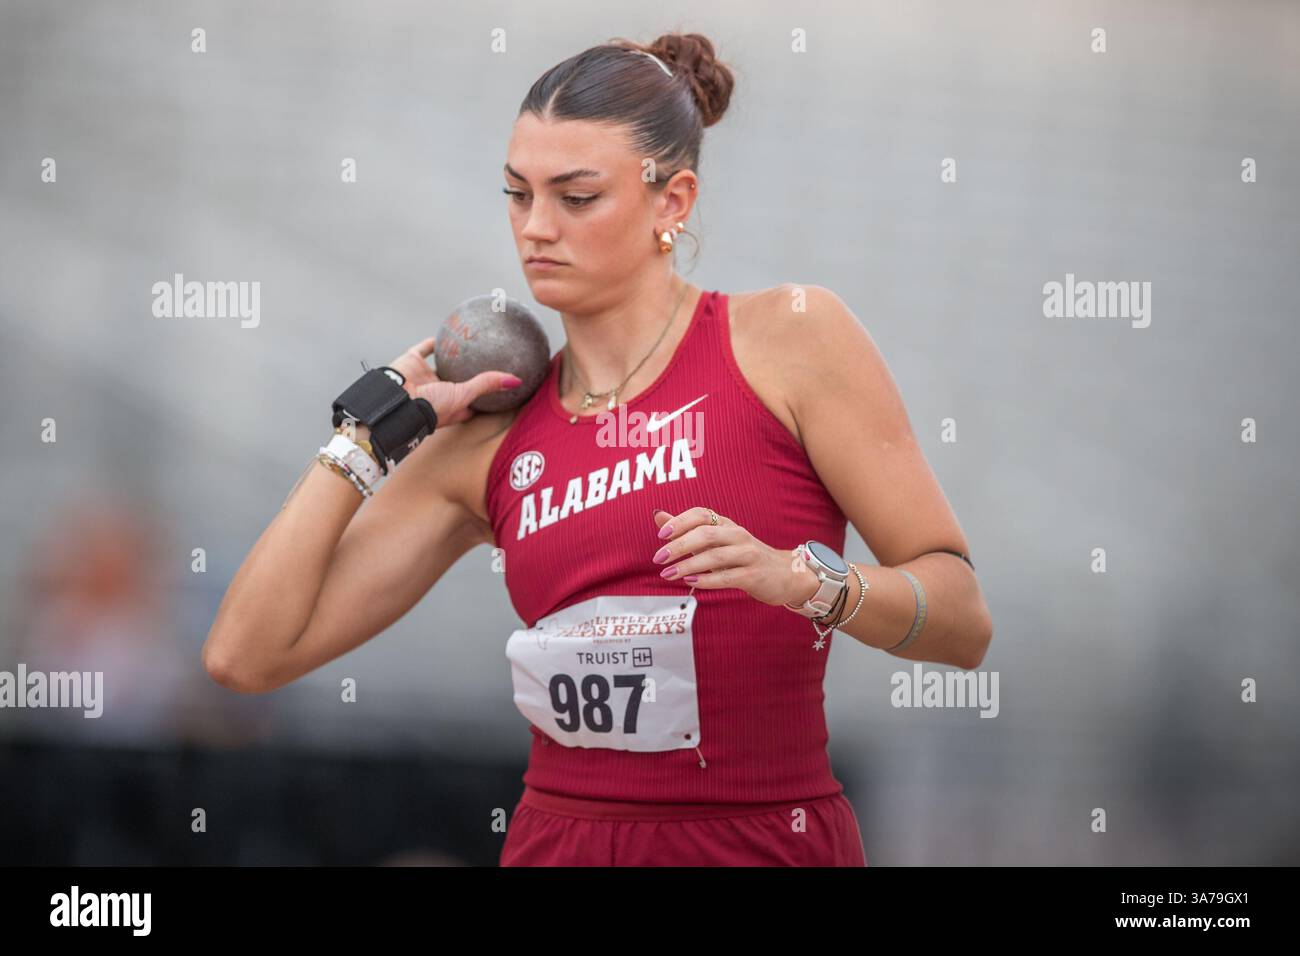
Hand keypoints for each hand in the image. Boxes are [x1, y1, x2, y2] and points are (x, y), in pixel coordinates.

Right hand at [385, 337, 520, 426]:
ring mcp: (425, 377)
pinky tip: (446, 332)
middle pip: (457, 382)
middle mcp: (438, 393)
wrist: (395, 399)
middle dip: (469, 376)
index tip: (498, 390)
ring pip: (442, 365)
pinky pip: (424, 349)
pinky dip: (433, 342)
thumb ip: (486, 386)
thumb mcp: (463, 396)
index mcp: (451, 407)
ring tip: (468, 348)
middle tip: (485, 365)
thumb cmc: (430, 407)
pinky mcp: (412, 362)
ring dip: (452, 357)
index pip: (472, 404)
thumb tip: (516, 380)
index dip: (484, 399)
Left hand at [650, 506, 819, 606]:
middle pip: (706, 534)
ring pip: (714, 556)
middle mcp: (737, 535)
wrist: (785, 575)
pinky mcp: (754, 575)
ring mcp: (748, 555)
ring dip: (688, 565)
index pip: (702, 514)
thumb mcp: (716, 542)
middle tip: (658, 558)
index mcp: (727, 524)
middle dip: (679, 545)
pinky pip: (727, 576)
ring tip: (668, 574)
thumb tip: (658, 516)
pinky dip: (707, 580)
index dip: (680, 521)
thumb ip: (687, 530)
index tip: (661, 534)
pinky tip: (691, 583)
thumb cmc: (742, 558)